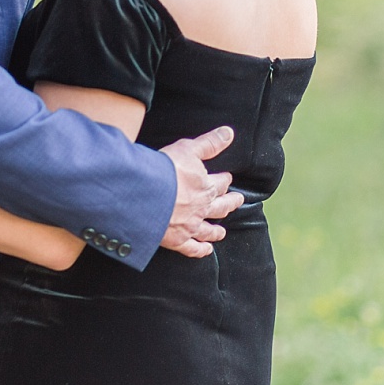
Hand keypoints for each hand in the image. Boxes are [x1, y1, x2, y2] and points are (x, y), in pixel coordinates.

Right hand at [158, 126, 242, 258]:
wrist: (146, 194)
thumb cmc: (165, 170)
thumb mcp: (189, 149)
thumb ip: (210, 143)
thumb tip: (229, 133)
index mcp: (205, 187)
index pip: (219, 183)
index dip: (224, 180)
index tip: (228, 178)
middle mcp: (201, 208)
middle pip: (220, 207)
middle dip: (229, 203)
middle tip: (238, 201)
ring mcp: (190, 226)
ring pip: (208, 230)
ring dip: (217, 230)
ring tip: (223, 232)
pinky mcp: (177, 240)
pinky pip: (192, 248)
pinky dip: (201, 250)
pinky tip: (206, 251)